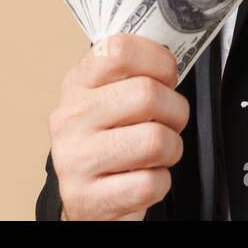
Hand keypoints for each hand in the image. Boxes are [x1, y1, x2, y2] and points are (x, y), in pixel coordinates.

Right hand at [49, 34, 189, 220]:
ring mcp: (75, 159)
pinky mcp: (87, 198)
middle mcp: (71, 117)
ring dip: (170, 149)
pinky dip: (160, 183)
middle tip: (168, 121)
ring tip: (156, 152)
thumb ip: (136, 72)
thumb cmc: (109, 140)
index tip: (166, 77)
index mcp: (79, 83)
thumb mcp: (112, 97)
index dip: (159, 61)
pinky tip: (143, 178)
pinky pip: (150, 184)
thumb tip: (173, 55)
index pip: (120, 50)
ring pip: (155, 141)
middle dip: (175, 111)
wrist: (86, 198)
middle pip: (147, 94)